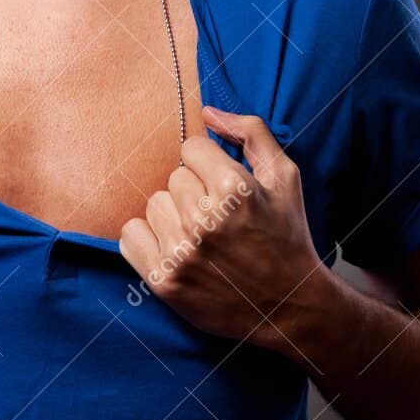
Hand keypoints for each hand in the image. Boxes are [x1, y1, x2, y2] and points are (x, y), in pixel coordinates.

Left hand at [118, 107, 321, 347]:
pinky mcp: (163, 280)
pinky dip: (147, 240)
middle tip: (219, 219)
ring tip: (201, 237)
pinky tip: (175, 250)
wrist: (290, 307)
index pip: (192, 149)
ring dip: (173, 217)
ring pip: (153, 205)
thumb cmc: (287, 237)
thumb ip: (251, 133)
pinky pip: (129, 236)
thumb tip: (207, 112)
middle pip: (173, 178)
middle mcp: (204, 220)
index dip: (210, 166)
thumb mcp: (285, 178)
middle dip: (194, 192)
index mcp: (234, 189)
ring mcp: (181, 252)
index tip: (225, 189)